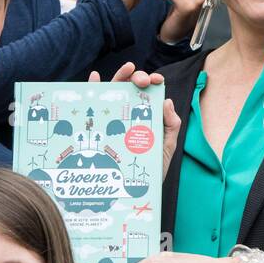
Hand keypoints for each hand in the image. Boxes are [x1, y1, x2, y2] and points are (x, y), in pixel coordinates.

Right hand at [94, 64, 181, 178]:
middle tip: (142, 80)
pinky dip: (92, 88)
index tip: (156, 81)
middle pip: (132, 90)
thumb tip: (166, 101)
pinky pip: (92, 105)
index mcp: (147, 118)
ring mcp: (113, 119)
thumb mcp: (166, 148)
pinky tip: (95, 78)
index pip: (150, 95)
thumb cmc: (150, 170)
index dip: (153, 83)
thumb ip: (170, 126)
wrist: (132, 193)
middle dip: (138, 78)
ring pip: (114, 92)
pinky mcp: (98, 127)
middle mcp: (130, 116)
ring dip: (120, 76)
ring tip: (127, 69)